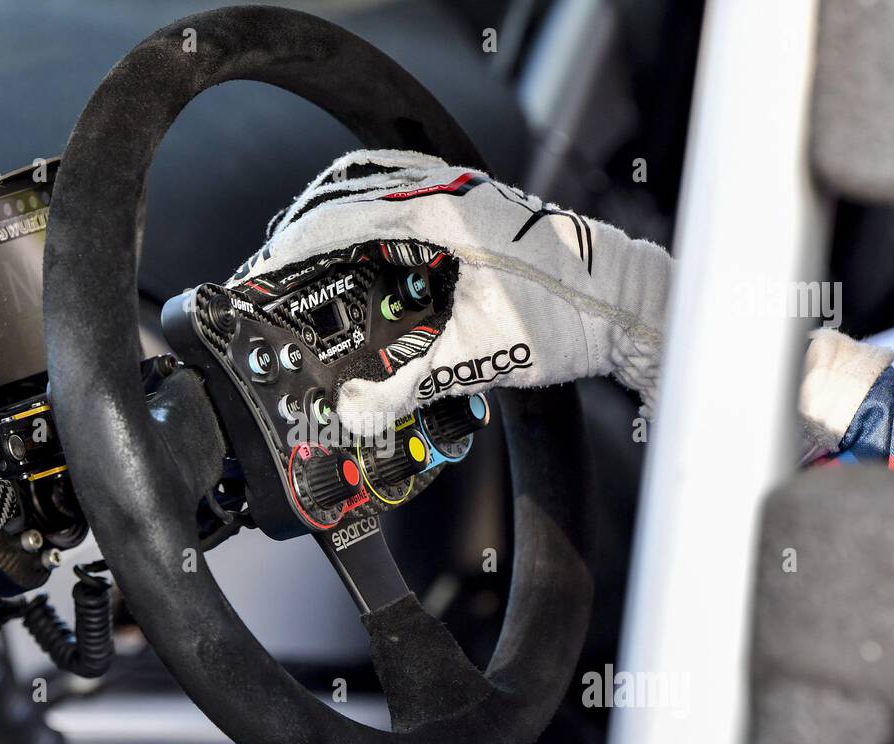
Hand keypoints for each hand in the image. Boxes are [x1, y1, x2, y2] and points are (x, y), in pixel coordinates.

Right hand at [228, 149, 672, 432]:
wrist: (628, 307)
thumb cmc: (571, 320)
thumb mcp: (478, 359)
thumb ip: (408, 386)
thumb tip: (359, 409)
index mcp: (445, 213)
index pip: (345, 217)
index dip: (296, 245)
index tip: (266, 268)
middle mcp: (454, 190)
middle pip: (352, 190)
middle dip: (307, 227)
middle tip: (276, 265)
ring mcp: (468, 191)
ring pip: (378, 183)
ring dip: (338, 214)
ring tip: (308, 252)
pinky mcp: (479, 205)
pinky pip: (408, 192)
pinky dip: (373, 213)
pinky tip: (365, 247)